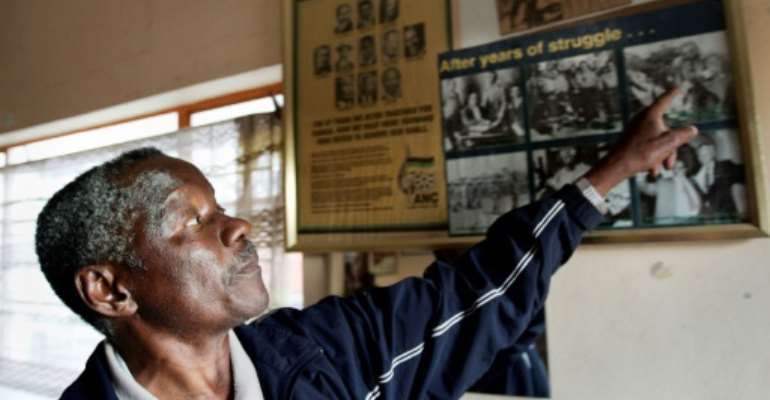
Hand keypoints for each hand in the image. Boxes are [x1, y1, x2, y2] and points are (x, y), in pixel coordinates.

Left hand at [584, 88, 698, 196]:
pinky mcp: (632, 141)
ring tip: (658, 170)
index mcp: (651, 114)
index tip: (677, 88)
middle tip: (669, 165)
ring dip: (662, 157)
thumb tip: (693, 129)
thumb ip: (682, 135)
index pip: (665, 100)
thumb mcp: (668, 143)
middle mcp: (642, 120)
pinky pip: (648, 147)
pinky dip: (652, 158)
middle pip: (666, 130)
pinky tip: (651, 171)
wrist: (617, 166)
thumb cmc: (642, 152)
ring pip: (659, 141)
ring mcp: (637, 130)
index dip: (672, 94)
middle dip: (671, 149)